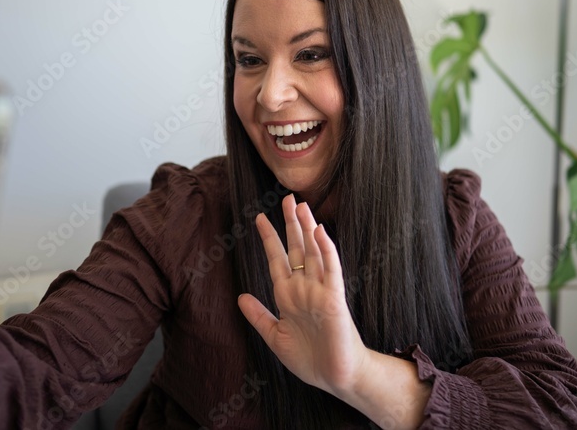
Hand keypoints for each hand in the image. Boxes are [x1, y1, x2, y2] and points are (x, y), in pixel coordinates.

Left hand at [237, 194, 369, 397]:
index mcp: (288, 296)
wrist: (336, 378)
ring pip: (313, 253)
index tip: (259, 219)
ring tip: (301, 206)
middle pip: (297, 249)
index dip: (269, 239)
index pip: (278, 260)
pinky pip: (330, 270)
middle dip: (291, 224)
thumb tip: (240, 297)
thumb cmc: (310, 360)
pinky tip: (319, 232)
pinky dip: (326, 250)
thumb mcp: (275, 337)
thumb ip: (259, 316)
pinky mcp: (334, 299)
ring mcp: (320, 291)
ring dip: (308, 229)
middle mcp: (304, 288)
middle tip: (287, 198)